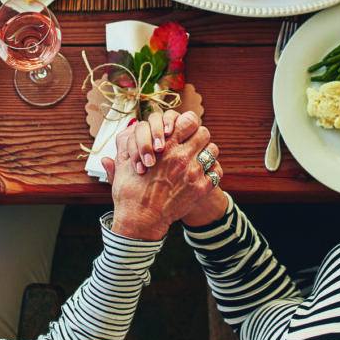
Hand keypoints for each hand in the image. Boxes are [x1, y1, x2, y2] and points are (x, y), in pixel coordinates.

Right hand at [104, 122, 221, 239]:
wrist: (141, 219)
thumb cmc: (130, 192)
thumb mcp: (123, 163)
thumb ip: (127, 142)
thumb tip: (129, 129)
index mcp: (166, 146)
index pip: (190, 120)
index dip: (188, 124)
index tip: (183, 130)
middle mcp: (182, 156)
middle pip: (204, 133)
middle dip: (198, 137)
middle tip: (191, 145)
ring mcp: (194, 172)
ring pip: (212, 151)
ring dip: (205, 153)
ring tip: (196, 160)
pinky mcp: (201, 188)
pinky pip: (216, 172)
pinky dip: (210, 172)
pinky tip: (200, 176)